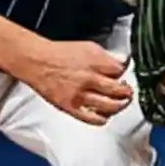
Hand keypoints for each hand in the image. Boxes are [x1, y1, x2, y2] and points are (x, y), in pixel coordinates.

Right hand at [14, 41, 133, 125]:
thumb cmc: (59, 54)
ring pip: (110, 106)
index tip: (124, 76)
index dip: (124, 74)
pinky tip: (104, 115)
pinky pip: (92, 118)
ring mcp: (80, 95)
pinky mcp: (70, 107)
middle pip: (119, 90)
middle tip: (127, 92)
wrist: (37, 62)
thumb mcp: (88, 47)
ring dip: (119, 105)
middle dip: (127, 92)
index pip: (120, 71)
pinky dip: (102, 118)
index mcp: (94, 61)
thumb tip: (121, 63)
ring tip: (120, 103)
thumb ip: (106, 57)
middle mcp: (89, 78)